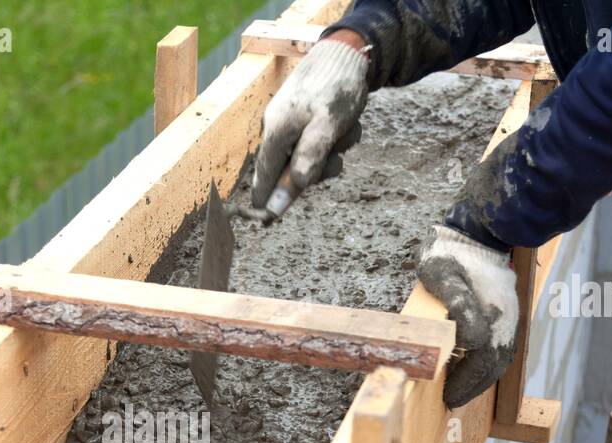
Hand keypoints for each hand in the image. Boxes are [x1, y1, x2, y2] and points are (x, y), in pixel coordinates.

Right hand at [250, 35, 368, 208]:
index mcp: (276, 132)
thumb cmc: (336, 88)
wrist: (348, 50)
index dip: (266, 201)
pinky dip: (335, 138)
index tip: (266, 222)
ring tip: (345, 132)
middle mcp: (278, 129)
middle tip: (336, 161)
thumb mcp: (326, 128)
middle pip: (289, 170)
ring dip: (332, 152)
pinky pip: (318, 141)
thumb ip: (306, 162)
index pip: (263, 178)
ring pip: (309, 156)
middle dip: (316, 169)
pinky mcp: (304, 118)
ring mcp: (291, 123)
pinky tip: (345, 124)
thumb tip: (286, 197)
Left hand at [417, 226, 518, 408]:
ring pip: (500, 357)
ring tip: (459, 389)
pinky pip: (501, 346)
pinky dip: (487, 363)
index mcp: (492, 313)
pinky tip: (470, 367)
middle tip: (451, 399)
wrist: (477, 231)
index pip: (483, 360)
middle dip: (473, 386)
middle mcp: (505, 318)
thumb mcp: (444, 274)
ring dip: (481, 377)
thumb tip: (470, 339)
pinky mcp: (505, 312)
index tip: (448, 397)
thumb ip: (457, 304)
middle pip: (494, 365)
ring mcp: (508, 316)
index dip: (466, 382)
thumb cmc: (452, 252)